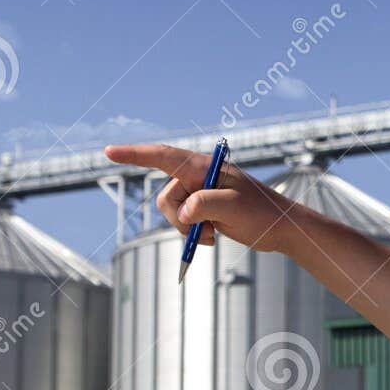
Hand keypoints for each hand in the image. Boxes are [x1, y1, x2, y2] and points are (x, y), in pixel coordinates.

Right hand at [104, 142, 302, 254]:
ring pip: (172, 214)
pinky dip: (194, 234)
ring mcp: (201, 194)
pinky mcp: (204, 210)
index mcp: (203, 167)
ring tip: (214, 233)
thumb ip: (203, 204)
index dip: (134, 154)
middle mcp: (198, 177)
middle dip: (178, 218)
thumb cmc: (262, 213)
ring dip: (188, 229)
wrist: (281, 229)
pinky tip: (215, 236)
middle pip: (165, 197)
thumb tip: (183, 212)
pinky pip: (183, 224)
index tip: (108, 152)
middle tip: (205, 228)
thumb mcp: (233, 207)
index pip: (162, 156)